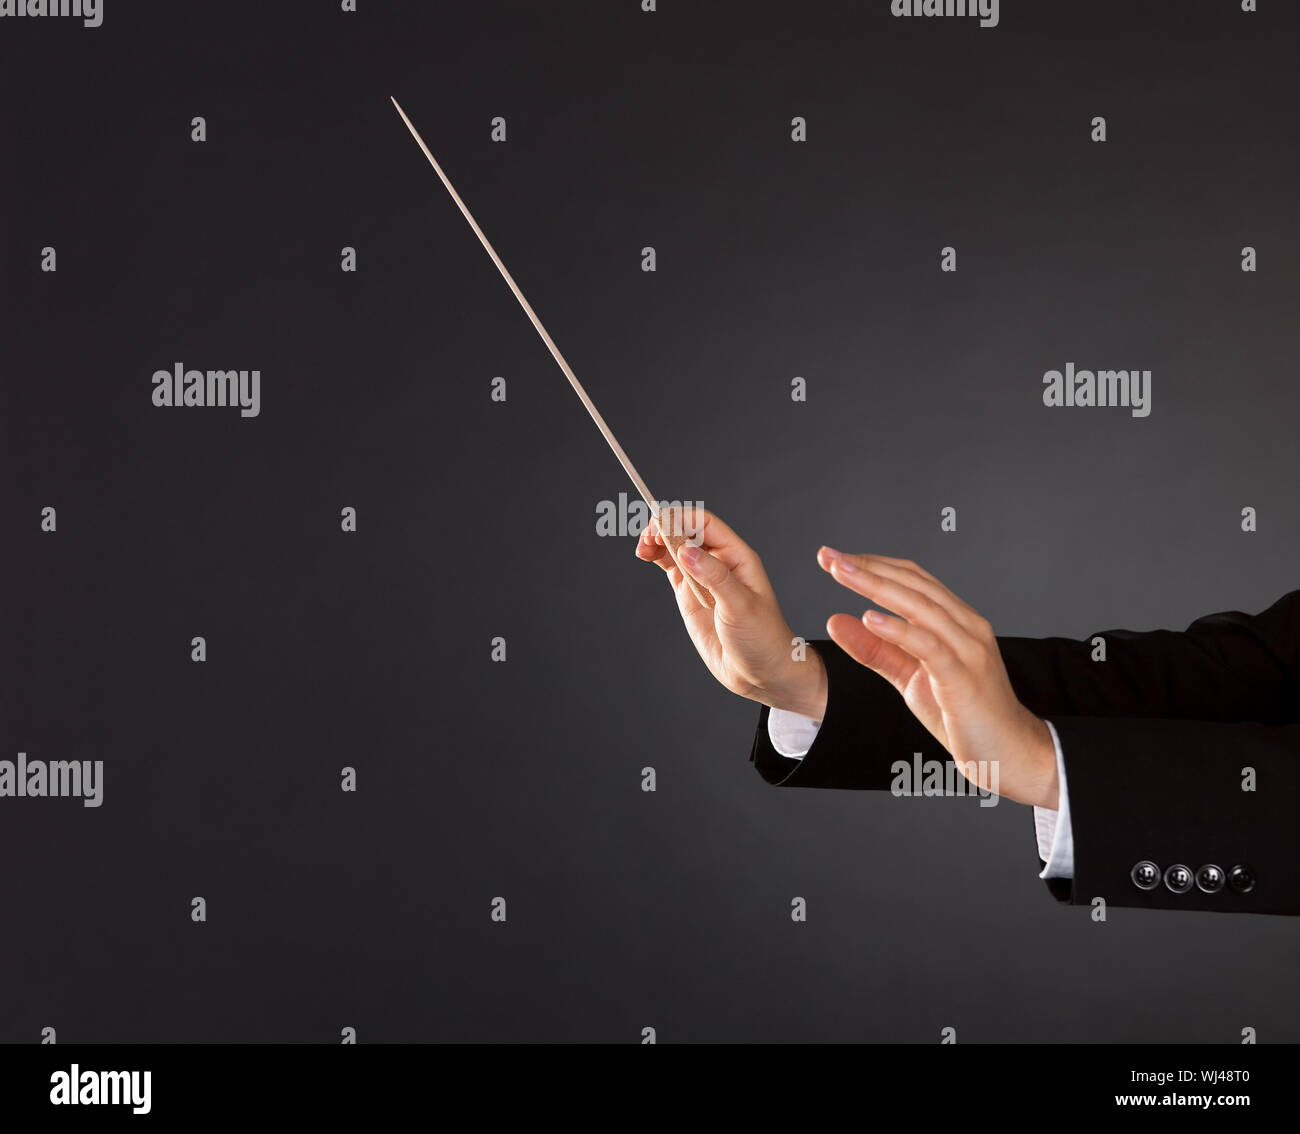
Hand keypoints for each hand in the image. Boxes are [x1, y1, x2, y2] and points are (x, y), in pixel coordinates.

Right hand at [635, 508, 826, 718]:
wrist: (762, 673)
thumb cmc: (762, 638)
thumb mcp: (741, 607)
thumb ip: (714, 577)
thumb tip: (686, 550)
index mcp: (737, 557)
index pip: (705, 524)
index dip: (681, 519)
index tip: (660, 526)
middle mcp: (719, 562)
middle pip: (687, 531)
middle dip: (665, 528)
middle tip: (648, 538)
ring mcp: (703, 578)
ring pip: (675, 547)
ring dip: (657, 541)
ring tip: (643, 548)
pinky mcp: (690, 594)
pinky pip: (670, 567)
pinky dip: (657, 557)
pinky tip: (646, 554)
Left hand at [818, 547, 1057, 808]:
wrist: (1007, 754)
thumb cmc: (962, 714)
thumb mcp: (908, 677)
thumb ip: (875, 649)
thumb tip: (835, 620)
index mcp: (954, 621)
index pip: (912, 579)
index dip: (873, 565)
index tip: (834, 559)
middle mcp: (965, 626)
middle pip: (913, 584)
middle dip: (869, 567)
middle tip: (830, 556)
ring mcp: (968, 649)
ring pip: (920, 606)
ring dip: (877, 587)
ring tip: (843, 574)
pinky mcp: (964, 677)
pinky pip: (929, 645)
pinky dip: (898, 629)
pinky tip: (869, 617)